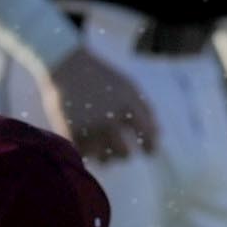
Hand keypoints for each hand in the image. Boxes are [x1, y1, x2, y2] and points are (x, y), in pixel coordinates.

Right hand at [40, 48, 159, 164]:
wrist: (68, 67)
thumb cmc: (102, 77)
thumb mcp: (129, 87)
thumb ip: (146, 110)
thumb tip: (158, 135)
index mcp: (128, 107)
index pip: (147, 137)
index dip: (150, 148)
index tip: (148, 151)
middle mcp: (109, 121)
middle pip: (124, 154)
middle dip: (125, 153)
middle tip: (121, 149)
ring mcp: (89, 130)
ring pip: (104, 160)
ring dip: (106, 156)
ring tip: (102, 147)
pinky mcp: (70, 135)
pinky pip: (85, 156)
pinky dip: (88, 152)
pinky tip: (88, 143)